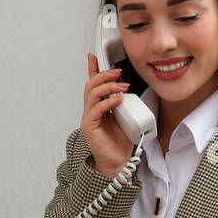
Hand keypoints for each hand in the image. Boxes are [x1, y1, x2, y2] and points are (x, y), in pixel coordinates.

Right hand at [82, 51, 133, 177]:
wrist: (117, 162)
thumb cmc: (120, 142)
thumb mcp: (125, 117)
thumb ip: (124, 104)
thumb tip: (128, 92)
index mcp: (99, 106)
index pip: (93, 84)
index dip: (92, 69)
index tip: (94, 56)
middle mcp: (91, 110)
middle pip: (91, 85)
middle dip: (104, 75)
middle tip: (118, 72)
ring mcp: (89, 117)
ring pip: (92, 94)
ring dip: (108, 87)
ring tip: (121, 87)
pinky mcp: (89, 126)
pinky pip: (96, 109)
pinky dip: (108, 102)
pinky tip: (118, 99)